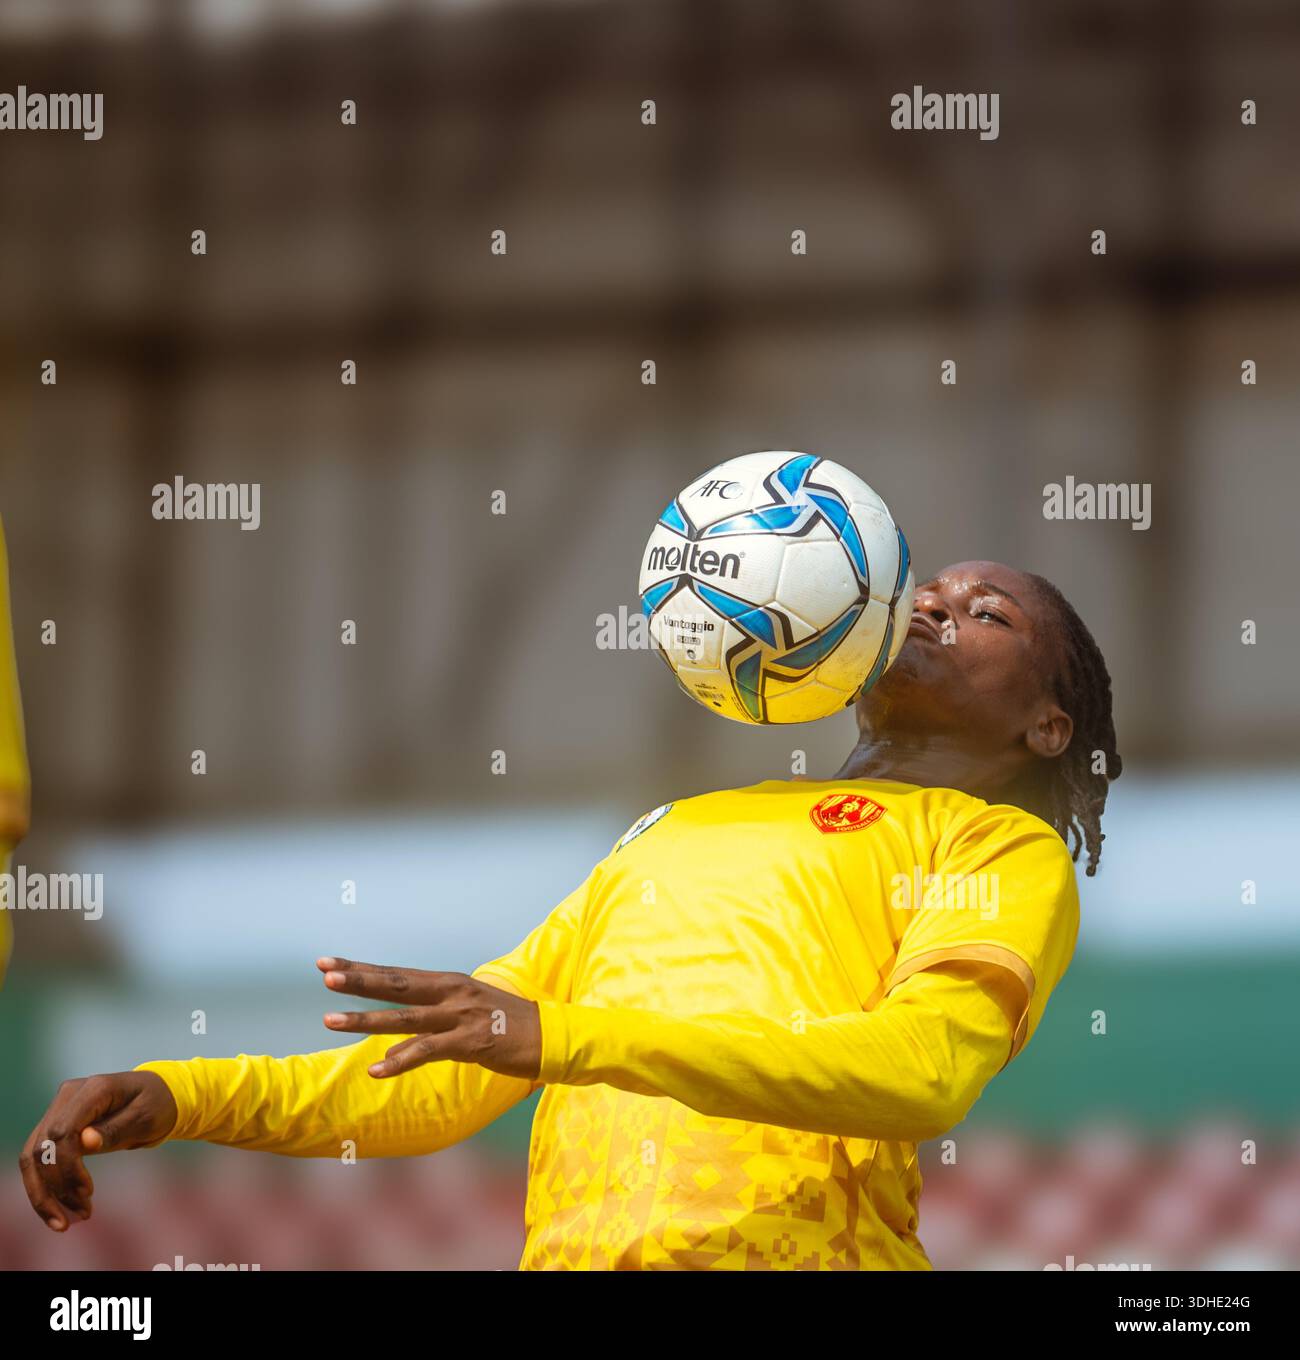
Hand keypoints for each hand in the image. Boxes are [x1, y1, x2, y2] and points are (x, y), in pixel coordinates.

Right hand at [19, 1070, 177, 1231]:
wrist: (158, 1094)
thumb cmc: (157, 1104)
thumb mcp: (146, 1117)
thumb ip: (116, 1129)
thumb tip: (85, 1142)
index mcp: (94, 1088)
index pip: (63, 1131)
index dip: (67, 1167)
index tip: (88, 1193)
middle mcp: (69, 1095)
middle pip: (42, 1147)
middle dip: (54, 1188)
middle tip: (82, 1215)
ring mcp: (60, 1109)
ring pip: (33, 1156)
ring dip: (44, 1194)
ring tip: (65, 1223)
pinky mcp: (57, 1125)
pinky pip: (40, 1159)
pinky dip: (45, 1187)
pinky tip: (59, 1212)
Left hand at [317, 957, 541, 1080]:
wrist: (552, 1037)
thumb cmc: (507, 1027)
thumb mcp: (466, 1016)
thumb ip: (428, 1028)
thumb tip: (390, 1048)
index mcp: (449, 984)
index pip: (397, 974)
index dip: (362, 969)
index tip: (327, 964)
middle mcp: (452, 993)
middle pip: (397, 985)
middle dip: (358, 981)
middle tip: (325, 976)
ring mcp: (461, 1016)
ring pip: (405, 1018)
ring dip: (366, 1019)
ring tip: (330, 1020)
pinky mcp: (471, 1042)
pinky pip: (429, 1051)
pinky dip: (401, 1061)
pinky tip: (377, 1070)